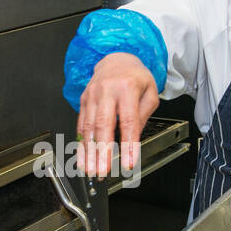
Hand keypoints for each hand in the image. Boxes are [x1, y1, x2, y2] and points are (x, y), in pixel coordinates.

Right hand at [76, 52, 159, 176]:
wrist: (117, 60)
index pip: (128, 121)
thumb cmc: (136, 78)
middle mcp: (107, 90)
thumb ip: (143, 116)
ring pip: (89, 126)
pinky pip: (81, 124)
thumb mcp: (150, 94)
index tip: (128, 162)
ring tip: (90, 169)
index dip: (128, 144)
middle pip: (103, 125)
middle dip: (102, 151)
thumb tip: (133, 139)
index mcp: (127, 88)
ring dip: (88, 151)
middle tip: (102, 170)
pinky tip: (82, 157)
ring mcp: (92, 95)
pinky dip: (81, 143)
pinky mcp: (84, 100)